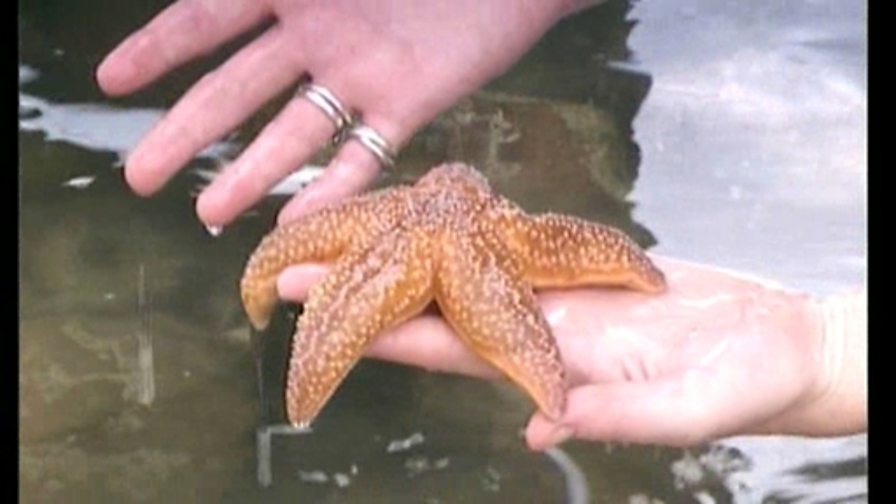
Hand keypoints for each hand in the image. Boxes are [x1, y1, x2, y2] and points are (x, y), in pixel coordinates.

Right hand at [97, 0, 579, 225]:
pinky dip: (332, 188)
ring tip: (209, 213)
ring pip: (293, 132)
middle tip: (140, 177)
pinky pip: (364, 155)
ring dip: (252, 173)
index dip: (157, 47)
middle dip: (187, 132)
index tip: (109, 81)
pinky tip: (296, 223)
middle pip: (237, 90)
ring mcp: (360, 77)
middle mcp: (317, 38)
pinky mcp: (408, 105)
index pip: (207, 19)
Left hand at [275, 256, 864, 449]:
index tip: (321, 317)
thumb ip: (615, 418)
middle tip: (296, 264)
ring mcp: (560, 295)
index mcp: (554, 365)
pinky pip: (518, 242)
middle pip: (440, 303)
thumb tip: (541, 427)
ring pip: (470, 268)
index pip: (453, 347)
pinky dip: (474, 227)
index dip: (386, 332)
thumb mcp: (683, 412)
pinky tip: (437, 210)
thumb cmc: (741, 389)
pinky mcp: (585, 266)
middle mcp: (541, 328)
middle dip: (371, 286)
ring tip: (350, 227)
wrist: (776, 347)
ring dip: (411, 250)